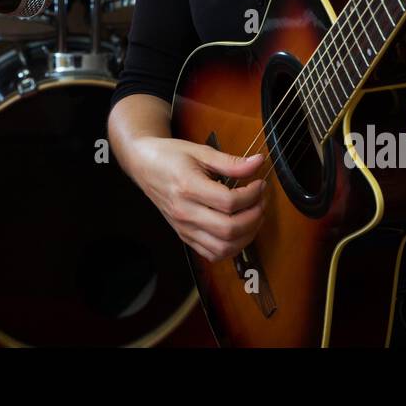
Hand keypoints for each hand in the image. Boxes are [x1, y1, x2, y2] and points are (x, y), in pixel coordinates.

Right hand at [129, 136, 266, 261]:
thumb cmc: (171, 156)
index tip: (259, 184)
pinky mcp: (184, 236)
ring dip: (247, 235)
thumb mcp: (201, 151)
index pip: (228, 202)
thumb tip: (258, 163)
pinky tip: (239, 231)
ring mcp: (184, 227)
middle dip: (254, 216)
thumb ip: (231, 162)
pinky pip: (212, 254)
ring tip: (254, 216)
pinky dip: (231, 248)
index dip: (252, 195)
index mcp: (187, 187)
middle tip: (261, 201)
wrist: (145, 165)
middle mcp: (184, 212)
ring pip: (223, 248)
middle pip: (228, 229)